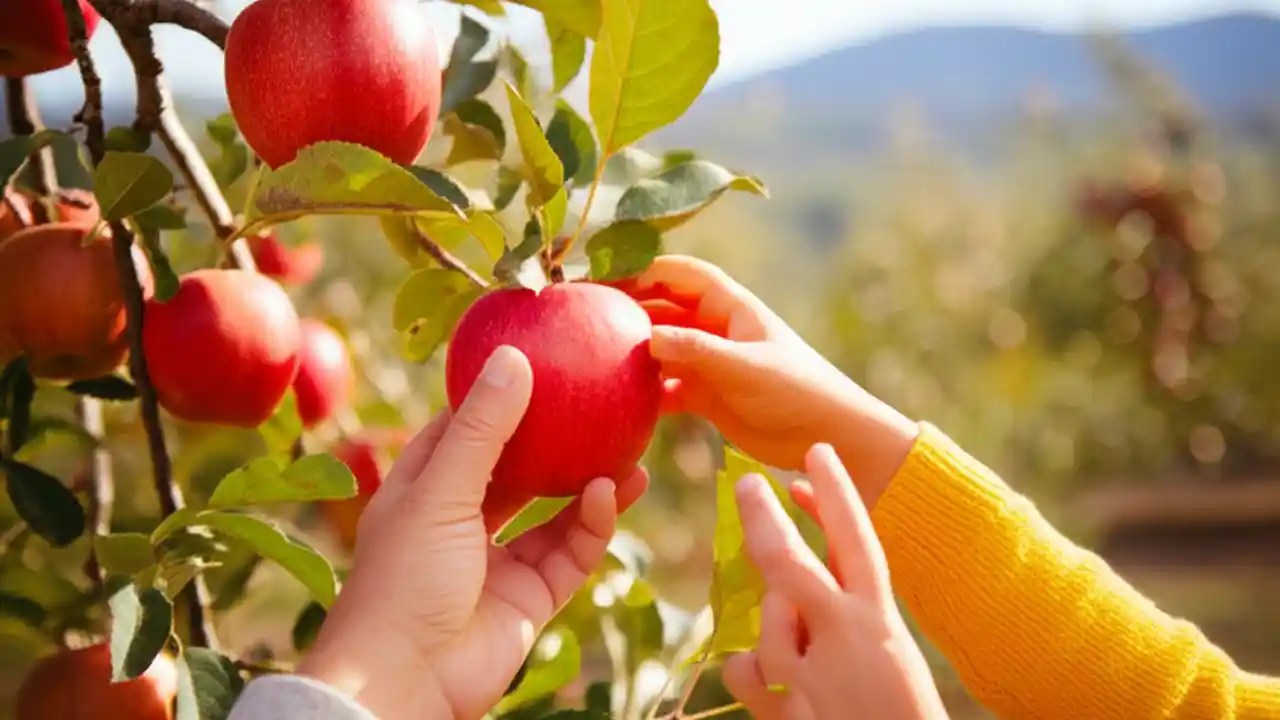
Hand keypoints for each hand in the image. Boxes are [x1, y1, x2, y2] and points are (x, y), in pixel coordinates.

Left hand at [298, 346, 648, 719]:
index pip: (459, 430)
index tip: (533, 360)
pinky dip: (592, 524)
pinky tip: (610, 493)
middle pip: (515, 468)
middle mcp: (461, 522)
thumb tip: (514, 355)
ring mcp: (497, 562)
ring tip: (628, 449)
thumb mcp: (440, 490)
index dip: (492, 397)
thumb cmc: (404, 579)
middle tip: (596, 403)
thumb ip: (482, 428)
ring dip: (586, 483)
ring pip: (552, 512)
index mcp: (423, 490)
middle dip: (553, 439)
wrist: (408, 682)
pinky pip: (570, 552)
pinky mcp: (530, 597)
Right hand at [619, 255, 916, 505]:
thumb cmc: (797, 390)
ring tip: (591, 359)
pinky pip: (666, 387)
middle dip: (626, 309)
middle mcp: (715, 328)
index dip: (641, 269)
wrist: (826, 436)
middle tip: (582, 318)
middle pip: (661, 308)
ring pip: (659, 348)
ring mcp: (709, 362)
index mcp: (730, 306)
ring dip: (631, 352)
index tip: (603, 278)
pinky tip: (619, 403)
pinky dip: (645, 392)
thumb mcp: (746, 367)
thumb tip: (646, 337)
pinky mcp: (706, 396)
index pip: (678, 274)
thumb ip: (698, 351)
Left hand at [721, 444, 946, 719]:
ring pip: (767, 625)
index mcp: (883, 622)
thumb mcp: (885, 649)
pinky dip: (753, 673)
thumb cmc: (898, 712)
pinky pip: (748, 674)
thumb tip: (793, 571)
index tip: (817, 449)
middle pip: (788, 567)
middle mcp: (849, 643)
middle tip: (744, 483)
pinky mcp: (791, 717)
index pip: (857, 542)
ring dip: (777, 630)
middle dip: (762, 521)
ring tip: (811, 656)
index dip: (837, 493)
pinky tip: (776, 686)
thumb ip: (841, 606)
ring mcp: (815, 681)